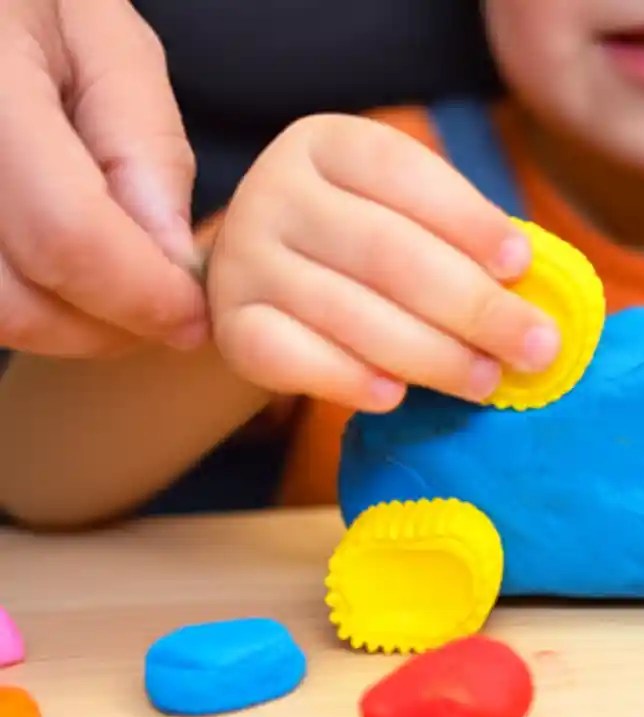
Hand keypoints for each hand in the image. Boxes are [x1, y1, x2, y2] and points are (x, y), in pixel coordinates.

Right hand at [0, 0, 205, 355]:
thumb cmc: (35, 0)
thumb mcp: (106, 43)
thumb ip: (141, 146)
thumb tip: (173, 261)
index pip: (67, 234)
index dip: (142, 295)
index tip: (194, 316)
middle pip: (16, 300)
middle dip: (108, 326)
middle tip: (165, 310)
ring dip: (66, 324)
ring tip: (118, 284)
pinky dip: (26, 300)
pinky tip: (65, 270)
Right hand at [207, 114, 560, 411]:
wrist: (264, 284)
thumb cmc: (364, 245)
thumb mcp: (406, 216)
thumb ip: (462, 241)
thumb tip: (541, 291)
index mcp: (329, 144)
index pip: (403, 174)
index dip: (467, 219)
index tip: (521, 265)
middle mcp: (276, 190)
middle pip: (386, 252)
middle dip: (474, 306)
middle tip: (535, 348)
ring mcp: (244, 258)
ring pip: (347, 310)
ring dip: (429, 354)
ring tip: (487, 381)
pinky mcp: (226, 324)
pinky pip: (287, 356)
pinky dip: (344, 379)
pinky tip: (395, 397)